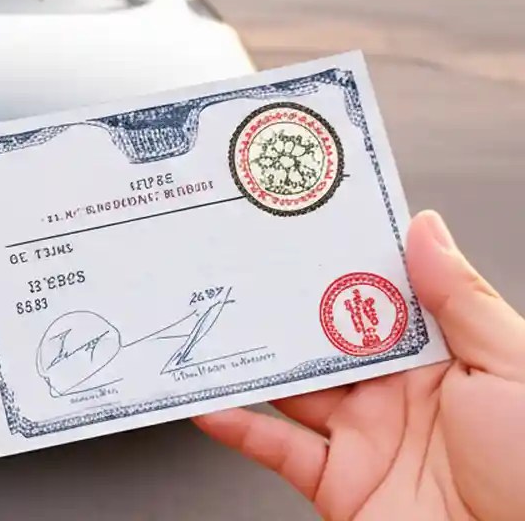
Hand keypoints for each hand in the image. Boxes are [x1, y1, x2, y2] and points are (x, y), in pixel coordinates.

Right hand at [194, 210, 524, 519]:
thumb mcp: (514, 369)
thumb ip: (462, 301)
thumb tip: (425, 231)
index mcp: (444, 361)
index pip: (384, 298)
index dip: (348, 262)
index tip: (309, 225)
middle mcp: (398, 396)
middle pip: (326, 338)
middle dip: (287, 303)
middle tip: (246, 266)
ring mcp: (365, 439)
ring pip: (293, 388)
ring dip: (255, 360)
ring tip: (219, 325)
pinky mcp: (338, 484)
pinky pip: (278, 449)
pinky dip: (239, 427)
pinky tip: (213, 403)